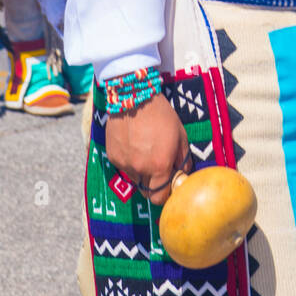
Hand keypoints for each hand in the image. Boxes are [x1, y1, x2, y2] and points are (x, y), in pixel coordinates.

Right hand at [105, 91, 189, 206]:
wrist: (134, 97)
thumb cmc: (162, 115)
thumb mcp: (180, 136)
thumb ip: (183, 160)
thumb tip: (183, 175)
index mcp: (159, 166)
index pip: (159, 198)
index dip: (165, 194)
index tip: (168, 185)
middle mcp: (140, 169)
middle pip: (147, 191)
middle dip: (154, 184)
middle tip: (159, 168)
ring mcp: (124, 164)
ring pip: (135, 178)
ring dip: (142, 172)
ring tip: (146, 150)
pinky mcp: (113, 156)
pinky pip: (124, 167)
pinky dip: (130, 161)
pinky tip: (134, 144)